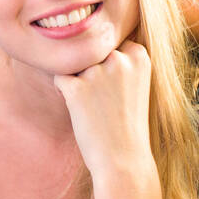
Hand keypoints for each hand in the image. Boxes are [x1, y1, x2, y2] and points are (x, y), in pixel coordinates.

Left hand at [53, 40, 153, 179]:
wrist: (123, 159)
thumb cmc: (127, 122)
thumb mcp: (135, 83)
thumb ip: (121, 59)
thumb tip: (89, 39)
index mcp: (139, 55)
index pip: (109, 42)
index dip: (107, 64)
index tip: (117, 87)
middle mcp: (119, 59)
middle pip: (90, 51)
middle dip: (91, 70)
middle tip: (104, 100)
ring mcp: (98, 72)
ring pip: (74, 63)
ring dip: (78, 81)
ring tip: (94, 106)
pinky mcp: (76, 88)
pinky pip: (59, 77)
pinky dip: (64, 90)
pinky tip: (79, 107)